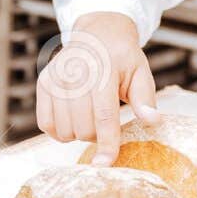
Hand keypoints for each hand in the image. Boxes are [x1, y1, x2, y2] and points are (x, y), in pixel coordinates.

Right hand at [36, 12, 159, 165]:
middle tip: (107, 122)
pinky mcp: (44, 83)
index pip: (104, 117)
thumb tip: (153, 121)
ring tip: (91, 117)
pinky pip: (46, 124)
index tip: (106, 164)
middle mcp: (75, 74)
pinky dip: (60, 130)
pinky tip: (73, 119)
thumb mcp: (140, 72)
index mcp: (102, 71)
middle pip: (83, 128)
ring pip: (64, 130)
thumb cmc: (122, 58)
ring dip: (79, 133)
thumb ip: (145, 98)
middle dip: (98, 136)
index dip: (107, 144)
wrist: (97, 33)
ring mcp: (56, 78)